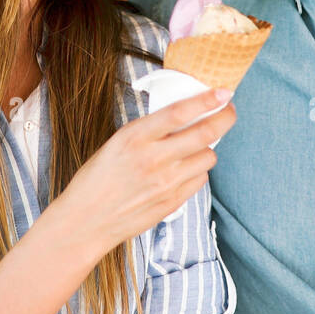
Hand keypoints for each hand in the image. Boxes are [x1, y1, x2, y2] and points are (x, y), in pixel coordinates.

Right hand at [57, 87, 235, 254]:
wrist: (86, 221)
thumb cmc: (96, 179)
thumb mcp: (116, 144)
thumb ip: (148, 131)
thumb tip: (183, 116)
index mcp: (134, 138)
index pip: (180, 112)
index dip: (206, 100)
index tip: (222, 92)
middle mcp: (154, 159)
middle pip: (205, 133)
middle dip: (225, 117)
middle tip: (228, 110)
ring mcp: (166, 183)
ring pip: (208, 157)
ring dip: (208, 147)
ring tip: (197, 145)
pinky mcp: (173, 202)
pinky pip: (200, 180)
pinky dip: (198, 170)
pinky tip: (185, 169)